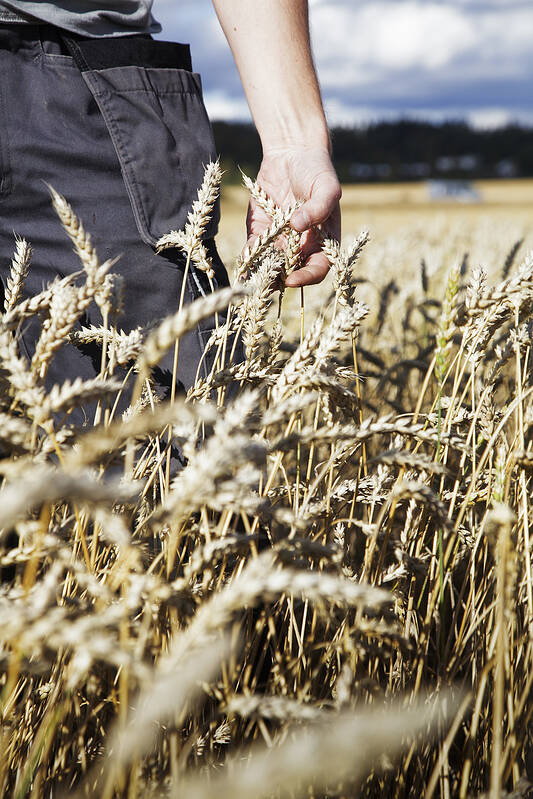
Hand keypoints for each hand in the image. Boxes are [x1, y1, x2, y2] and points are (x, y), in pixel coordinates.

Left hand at [246, 145, 340, 287]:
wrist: (292, 153)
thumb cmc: (316, 170)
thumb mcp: (326, 187)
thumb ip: (319, 207)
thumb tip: (299, 226)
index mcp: (323, 242)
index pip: (318, 269)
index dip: (306, 278)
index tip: (291, 279)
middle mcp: (302, 247)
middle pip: (292, 272)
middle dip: (279, 280)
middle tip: (267, 283)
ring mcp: (280, 241)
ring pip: (271, 265)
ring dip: (261, 273)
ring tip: (252, 277)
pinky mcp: (261, 231)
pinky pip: (254, 249)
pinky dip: (249, 256)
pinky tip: (244, 261)